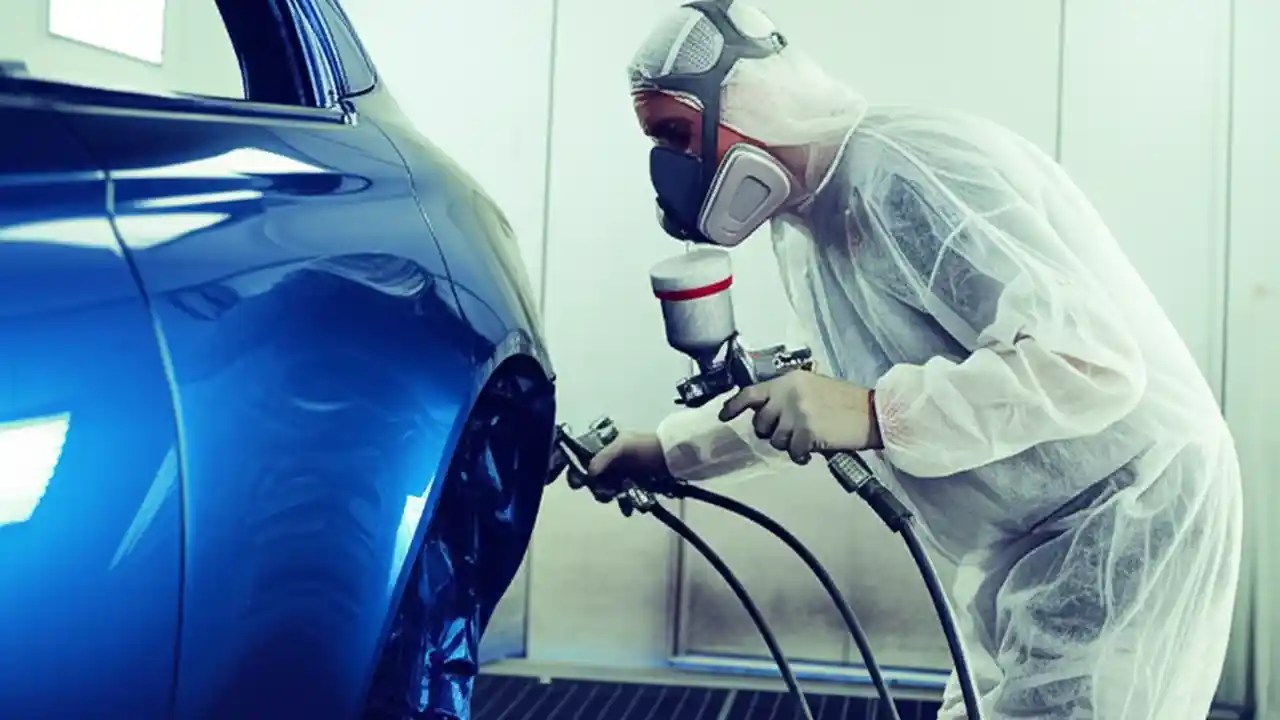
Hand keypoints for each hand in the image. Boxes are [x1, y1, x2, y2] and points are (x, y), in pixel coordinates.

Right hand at [583, 432, 670, 499]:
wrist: (673, 457)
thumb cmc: (646, 448)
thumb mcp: (623, 447)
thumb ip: (604, 458)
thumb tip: (589, 473)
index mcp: (605, 448)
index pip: (583, 460)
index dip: (577, 471)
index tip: (578, 482)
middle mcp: (611, 462)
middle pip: (593, 480)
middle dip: (598, 488)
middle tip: (608, 491)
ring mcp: (623, 475)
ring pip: (608, 491)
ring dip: (612, 497)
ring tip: (622, 501)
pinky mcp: (634, 487)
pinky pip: (624, 499)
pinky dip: (626, 505)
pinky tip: (631, 508)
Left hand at [719, 371, 877, 464]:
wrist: (873, 413)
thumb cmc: (846, 402)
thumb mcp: (813, 387)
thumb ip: (788, 396)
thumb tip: (767, 411)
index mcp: (789, 381)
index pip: (752, 393)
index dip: (734, 406)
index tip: (723, 415)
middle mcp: (789, 395)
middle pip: (761, 422)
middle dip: (770, 431)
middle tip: (788, 433)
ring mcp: (797, 413)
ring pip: (776, 440)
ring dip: (788, 444)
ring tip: (805, 440)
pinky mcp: (807, 432)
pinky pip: (792, 451)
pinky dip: (800, 455)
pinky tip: (811, 451)